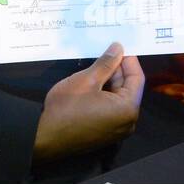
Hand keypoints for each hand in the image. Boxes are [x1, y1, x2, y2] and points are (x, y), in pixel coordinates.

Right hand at [33, 42, 143, 162]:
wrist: (46, 137)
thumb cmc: (67, 108)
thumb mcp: (86, 80)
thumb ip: (106, 63)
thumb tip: (118, 48)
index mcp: (128, 109)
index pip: (137, 78)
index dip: (128, 59)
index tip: (118, 45)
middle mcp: (128, 121)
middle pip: (128, 88)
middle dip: (117, 70)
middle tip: (103, 52)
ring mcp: (116, 129)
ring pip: (118, 98)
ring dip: (108, 81)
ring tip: (94, 65)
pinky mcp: (105, 132)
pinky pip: (110, 109)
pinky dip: (103, 94)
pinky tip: (90, 83)